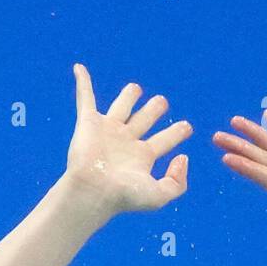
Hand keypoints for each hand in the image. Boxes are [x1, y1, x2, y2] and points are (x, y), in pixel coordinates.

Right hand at [65, 62, 192, 216]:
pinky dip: (83, 83)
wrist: (93, 191)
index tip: (187, 127)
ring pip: (122, 107)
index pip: (163, 140)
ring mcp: (107, 131)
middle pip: (144, 119)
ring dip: (128, 96)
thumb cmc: (123, 197)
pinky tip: (79, 69)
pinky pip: (85, 98)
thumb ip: (177, 183)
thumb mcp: (159, 196)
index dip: (177, 132)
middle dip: (154, 109)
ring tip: (136, 88)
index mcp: (142, 157)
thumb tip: (183, 157)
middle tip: (162, 102)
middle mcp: (126, 142)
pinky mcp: (88, 124)